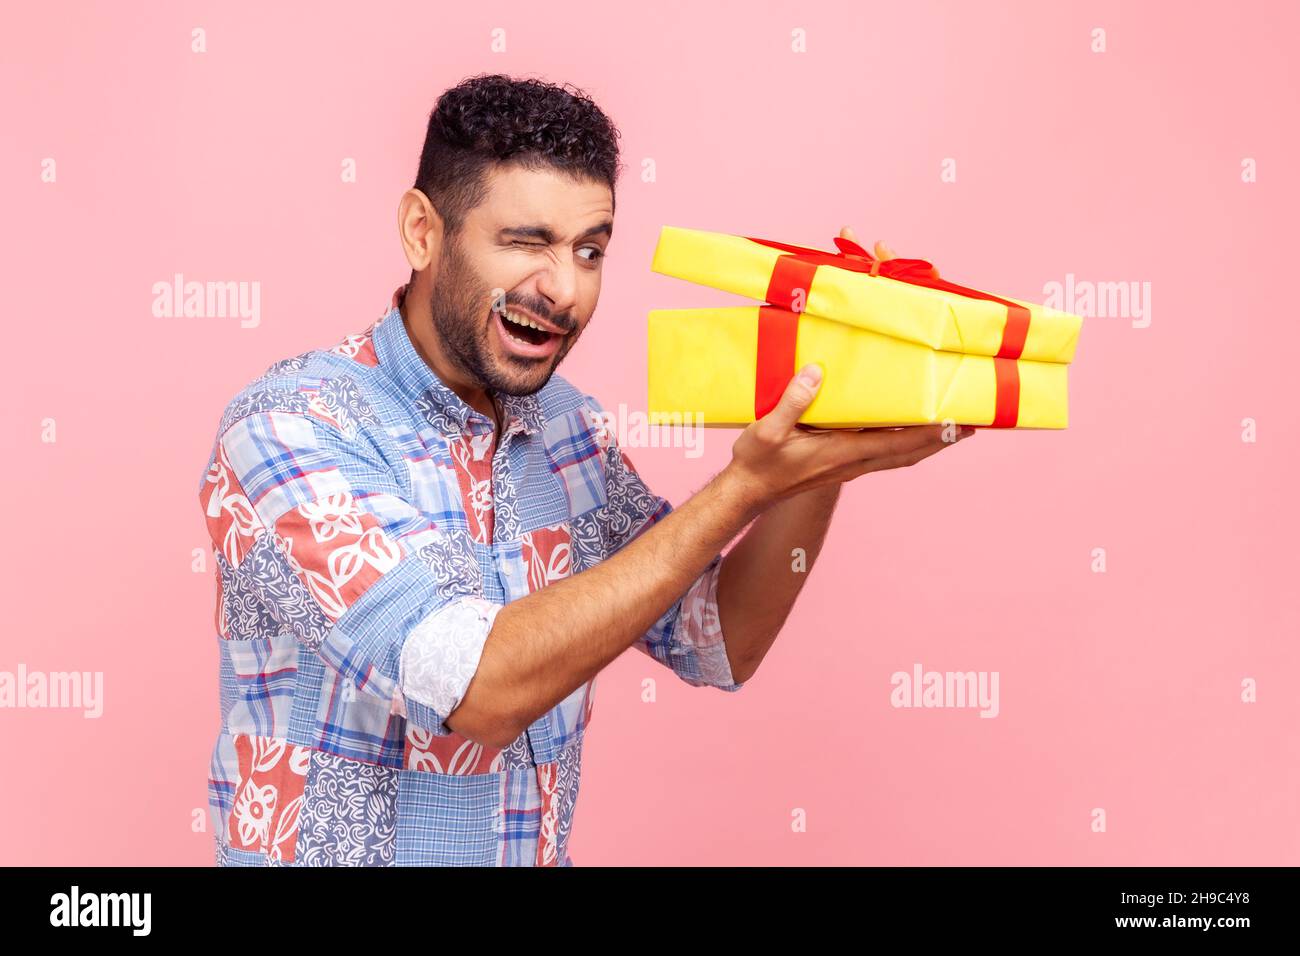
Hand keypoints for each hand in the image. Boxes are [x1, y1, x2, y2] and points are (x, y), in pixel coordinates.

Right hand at [723, 227, 968, 508]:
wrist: (746, 494)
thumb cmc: (757, 464)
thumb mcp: (767, 430)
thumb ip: (793, 402)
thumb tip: (817, 372)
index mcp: (842, 453)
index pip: (898, 443)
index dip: (930, 433)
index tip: (958, 422)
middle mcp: (852, 463)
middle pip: (910, 452)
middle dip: (941, 439)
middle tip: (971, 423)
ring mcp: (848, 467)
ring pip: (900, 456)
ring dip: (927, 443)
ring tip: (949, 428)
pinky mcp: (840, 466)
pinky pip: (883, 455)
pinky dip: (905, 445)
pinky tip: (906, 433)